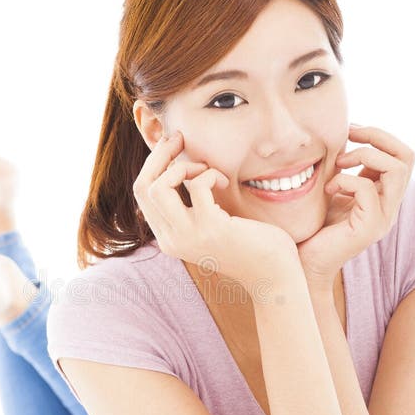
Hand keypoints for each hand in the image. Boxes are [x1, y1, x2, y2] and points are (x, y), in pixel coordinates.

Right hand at [132, 130, 299, 296]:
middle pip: (143, 187)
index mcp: (168, 238)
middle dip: (160, 155)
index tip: (171, 145)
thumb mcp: (207, 225)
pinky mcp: (211, 228)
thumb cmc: (247, 244)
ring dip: (182, 166)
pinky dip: (210, 173)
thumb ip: (189, 206)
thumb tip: (176, 166)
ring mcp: (189, 235)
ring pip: (159, 186)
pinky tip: (225, 181)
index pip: (141, 193)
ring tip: (205, 168)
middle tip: (179, 138)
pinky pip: (198, 185)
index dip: (153, 164)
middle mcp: (172, 240)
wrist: (272, 275)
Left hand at [296, 123, 414, 289]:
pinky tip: (328, 189)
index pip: (401, 155)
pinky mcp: (369, 228)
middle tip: (349, 136)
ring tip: (339, 164)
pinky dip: (345, 180)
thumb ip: (344, 168)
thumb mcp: (331, 189)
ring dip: (364, 156)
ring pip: (396, 170)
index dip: (379, 136)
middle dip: (377, 138)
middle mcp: (389, 206)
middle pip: (407, 157)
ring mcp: (383, 218)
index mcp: (383, 195)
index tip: (350, 130)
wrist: (302, 261)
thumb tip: (343, 134)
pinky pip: (367, 190)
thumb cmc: (312, 226)